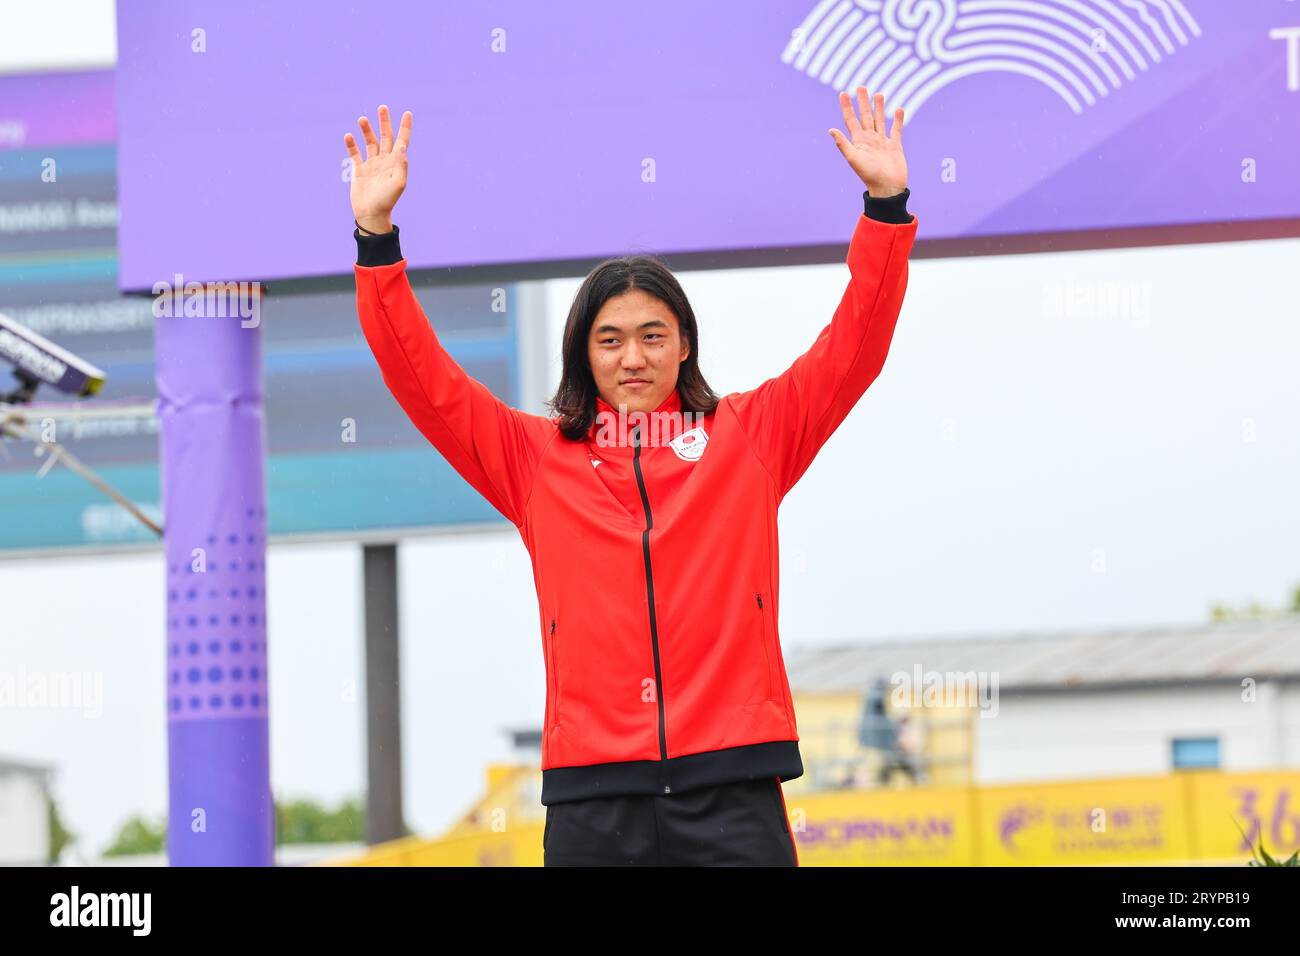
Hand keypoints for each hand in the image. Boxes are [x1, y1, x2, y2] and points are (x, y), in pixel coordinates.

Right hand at [345, 105, 411, 233]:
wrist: (371, 213)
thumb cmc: (387, 201)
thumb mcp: (398, 184)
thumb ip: (401, 166)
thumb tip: (403, 148)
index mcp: (396, 163)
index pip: (402, 141)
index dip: (405, 127)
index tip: (407, 113)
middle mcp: (384, 161)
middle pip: (385, 137)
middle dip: (384, 122)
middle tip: (382, 107)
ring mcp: (371, 164)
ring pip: (370, 142)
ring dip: (366, 130)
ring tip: (362, 119)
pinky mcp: (358, 169)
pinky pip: (355, 153)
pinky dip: (351, 144)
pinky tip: (349, 135)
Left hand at [828, 88, 906, 197]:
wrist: (887, 188)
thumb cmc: (869, 175)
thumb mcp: (854, 159)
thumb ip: (843, 144)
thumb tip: (830, 130)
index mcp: (858, 142)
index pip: (851, 120)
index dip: (847, 107)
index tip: (843, 93)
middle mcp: (870, 140)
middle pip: (865, 116)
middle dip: (863, 102)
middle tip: (861, 87)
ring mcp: (882, 142)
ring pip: (880, 120)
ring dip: (879, 108)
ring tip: (878, 94)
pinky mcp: (895, 146)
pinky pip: (896, 130)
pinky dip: (898, 120)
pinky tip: (898, 109)